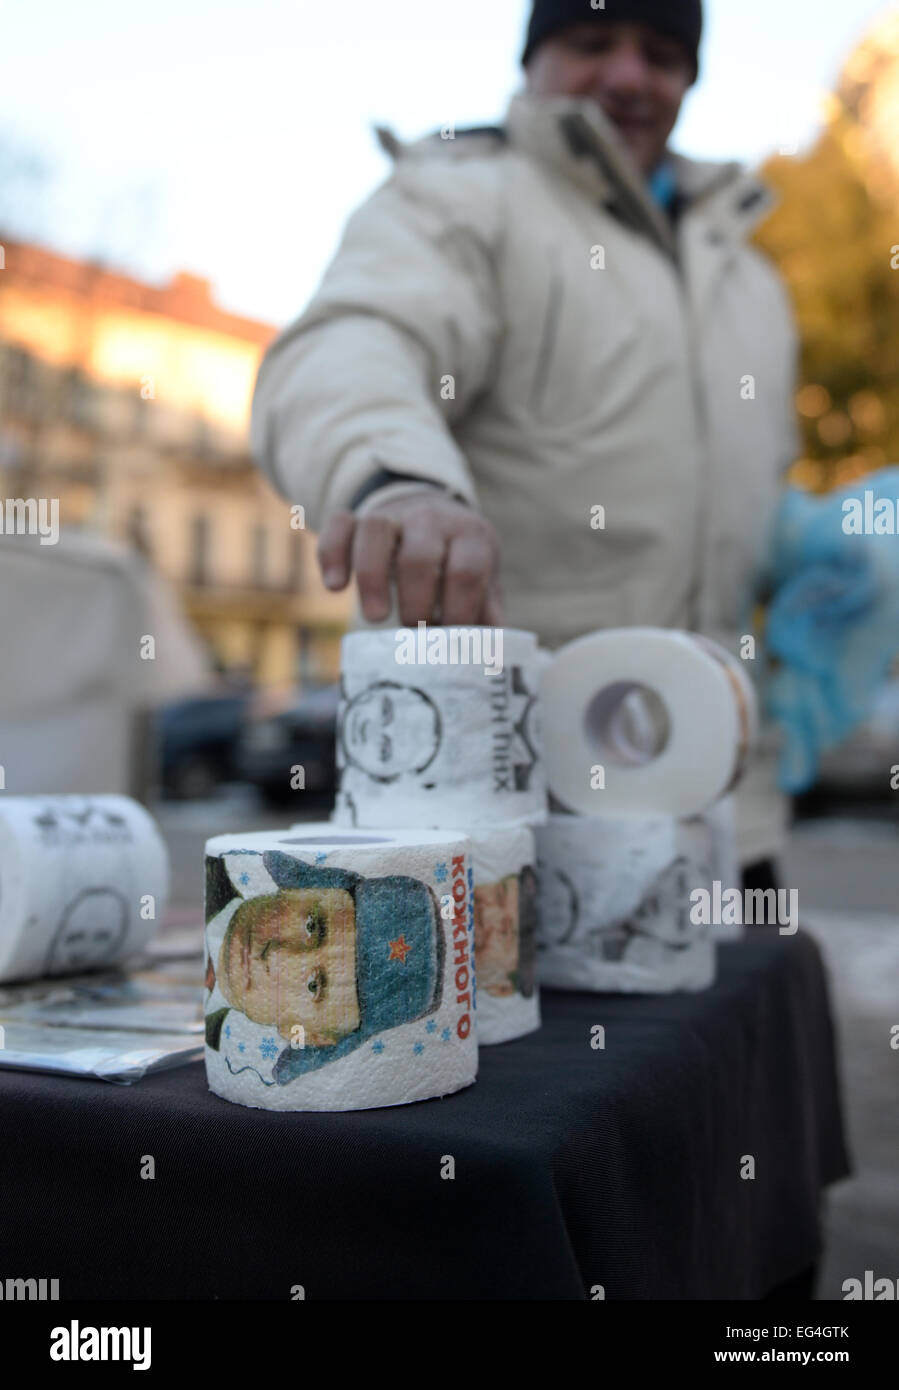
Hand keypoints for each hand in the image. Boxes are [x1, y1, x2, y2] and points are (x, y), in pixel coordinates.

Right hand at [318, 493, 503, 625]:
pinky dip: (331, 554)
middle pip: (420, 554)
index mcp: (470, 537)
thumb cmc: (459, 562)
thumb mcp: (484, 581)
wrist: (432, 513)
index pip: (467, 570)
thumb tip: (487, 657)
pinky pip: (339, 524)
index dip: (458, 610)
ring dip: (371, 578)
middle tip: (413, 630)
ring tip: (375, 618)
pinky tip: (334, 587)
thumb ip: (486, 614)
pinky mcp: (358, 517)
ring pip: (376, 531)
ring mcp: (393, 515)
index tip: (448, 639)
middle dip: (416, 601)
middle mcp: (432, 520)